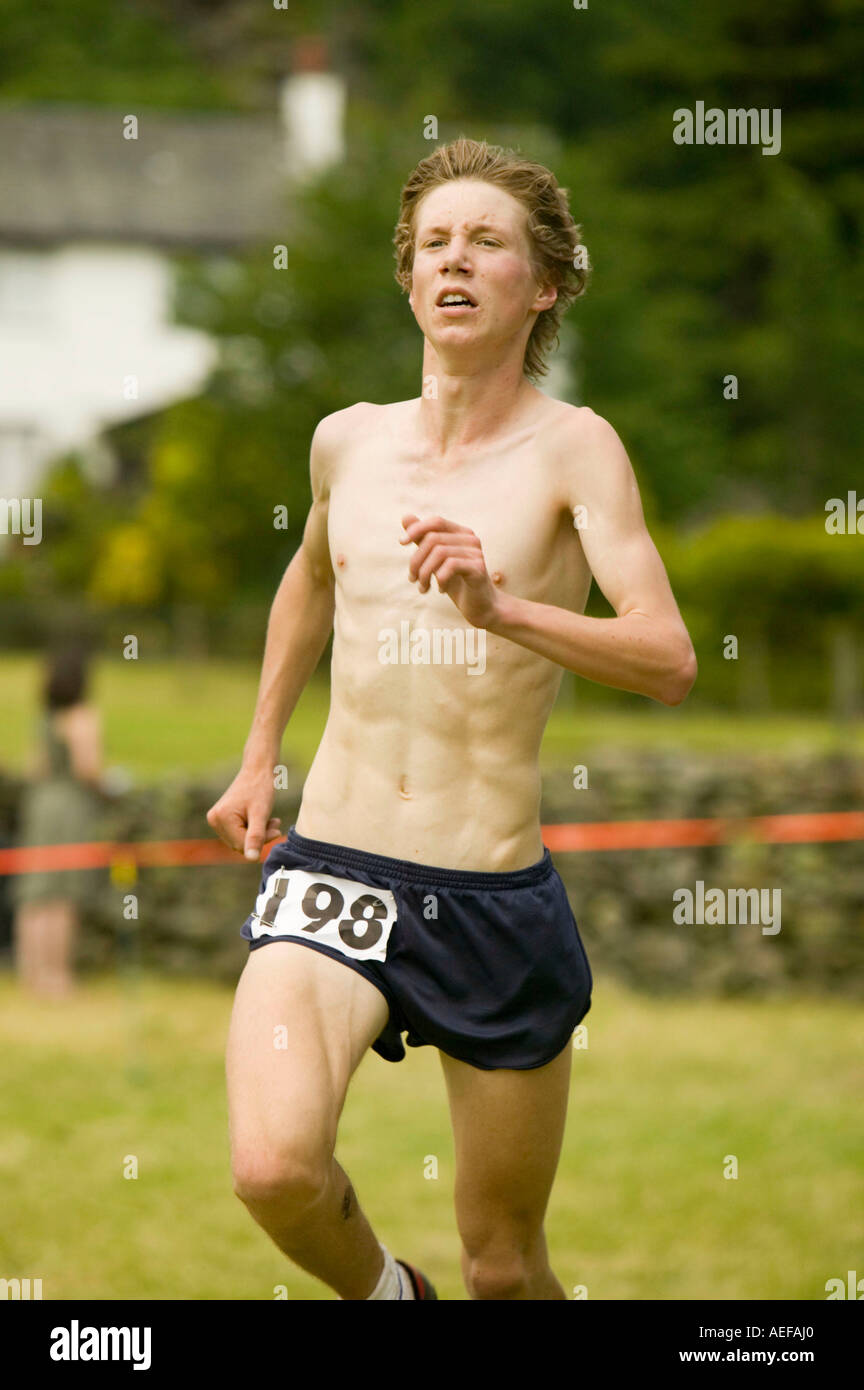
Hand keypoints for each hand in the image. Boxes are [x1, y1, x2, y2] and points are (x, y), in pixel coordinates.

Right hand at [206, 765, 282, 860]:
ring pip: (241, 840)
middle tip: (275, 823)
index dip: (262, 840)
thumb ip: (256, 836)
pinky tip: (263, 820)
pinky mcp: (223, 818)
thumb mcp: (261, 814)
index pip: (242, 845)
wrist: (258, 770)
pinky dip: (252, 829)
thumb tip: (252, 859)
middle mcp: (214, 820)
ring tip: (271, 820)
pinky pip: (239, 833)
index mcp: (220, 818)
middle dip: (260, 836)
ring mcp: (217, 819)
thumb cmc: (261, 788)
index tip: (276, 828)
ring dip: (257, 833)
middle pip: (240, 844)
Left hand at [400, 513, 500, 628]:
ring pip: (439, 553)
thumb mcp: (434, 561)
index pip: (436, 521)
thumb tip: (405, 517)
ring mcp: (476, 552)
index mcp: (461, 533)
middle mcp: (471, 538)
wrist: (479, 607)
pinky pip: (450, 565)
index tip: (402, 542)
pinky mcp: (478, 567)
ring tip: (423, 588)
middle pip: (433, 539)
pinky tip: (440, 590)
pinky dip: (439, 579)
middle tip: (412, 579)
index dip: (417, 529)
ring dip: (424, 573)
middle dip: (416, 560)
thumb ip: (422, 539)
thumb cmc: (456, 582)